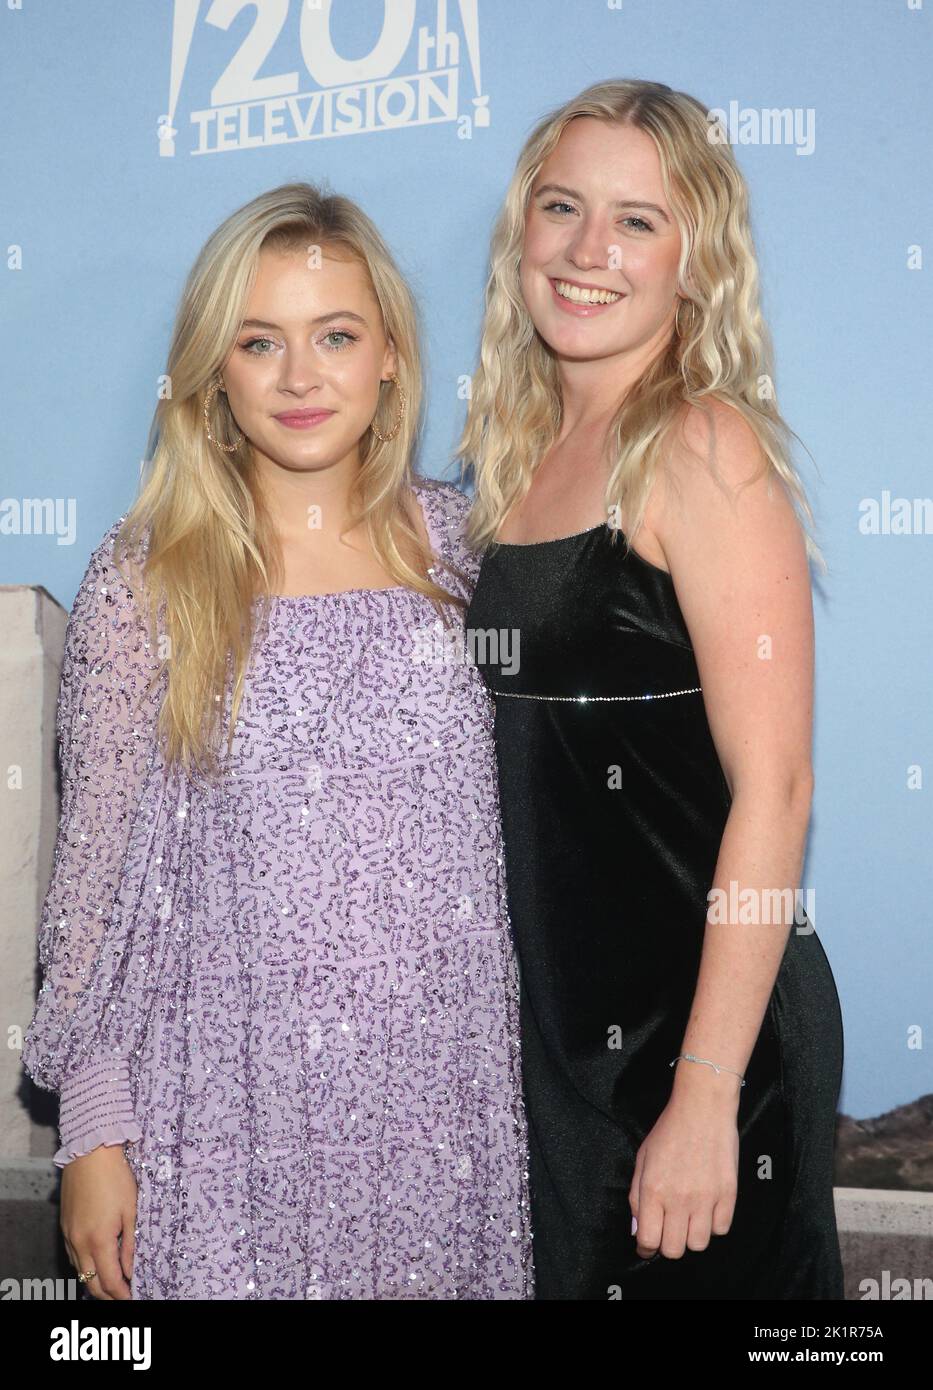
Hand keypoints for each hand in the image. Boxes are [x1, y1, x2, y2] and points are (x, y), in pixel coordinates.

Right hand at [61, 1144, 137, 1299]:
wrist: (90, 1152)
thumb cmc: (116, 1178)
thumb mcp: (131, 1211)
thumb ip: (130, 1245)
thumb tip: (131, 1271)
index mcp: (99, 1240)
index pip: (109, 1280)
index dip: (122, 1294)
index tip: (133, 1296)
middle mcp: (79, 1243)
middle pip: (91, 1282)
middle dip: (108, 1295)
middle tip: (124, 1295)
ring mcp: (69, 1235)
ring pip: (80, 1271)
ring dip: (96, 1281)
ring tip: (114, 1282)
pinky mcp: (65, 1226)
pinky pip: (73, 1256)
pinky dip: (85, 1266)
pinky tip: (98, 1263)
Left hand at [629, 1069, 739, 1259]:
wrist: (702, 1108)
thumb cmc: (669, 1130)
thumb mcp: (642, 1158)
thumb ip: (636, 1196)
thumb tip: (638, 1229)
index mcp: (653, 1189)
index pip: (648, 1240)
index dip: (646, 1248)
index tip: (648, 1244)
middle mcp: (679, 1199)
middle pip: (674, 1250)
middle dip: (668, 1244)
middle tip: (669, 1229)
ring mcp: (706, 1198)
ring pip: (699, 1245)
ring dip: (692, 1236)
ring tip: (689, 1217)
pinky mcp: (728, 1194)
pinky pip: (721, 1229)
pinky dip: (713, 1224)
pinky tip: (707, 1208)